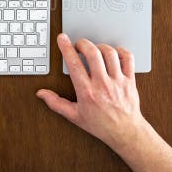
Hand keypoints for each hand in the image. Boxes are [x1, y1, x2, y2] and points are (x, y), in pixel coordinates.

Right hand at [37, 33, 145, 153]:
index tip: (62, 39)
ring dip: (100, 47)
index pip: (74, 64)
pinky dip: (121, 51)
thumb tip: (42, 94)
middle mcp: (102, 85)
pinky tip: (113, 54)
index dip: (66, 48)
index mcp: (87, 92)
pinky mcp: (130, 80)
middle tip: (79, 45)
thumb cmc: (101, 125)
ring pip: (109, 53)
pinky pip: (128, 58)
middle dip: (83, 43)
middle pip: (92, 53)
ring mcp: (117, 81)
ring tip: (95, 50)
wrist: (125, 132)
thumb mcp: (74, 116)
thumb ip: (56, 103)